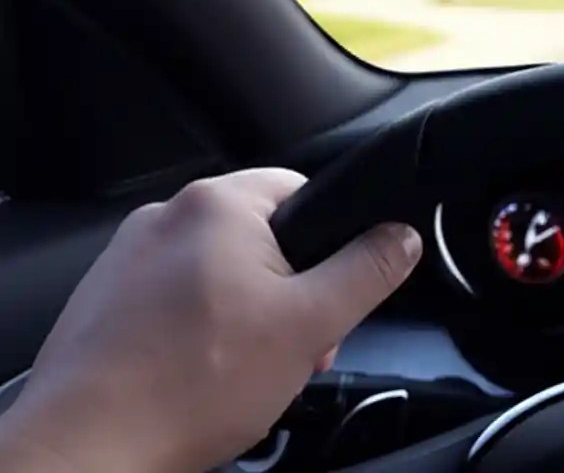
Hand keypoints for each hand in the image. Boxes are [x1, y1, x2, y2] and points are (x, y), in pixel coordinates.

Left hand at [0, 169, 422, 472]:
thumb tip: (401, 238)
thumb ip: (367, 272)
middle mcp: (167, 217)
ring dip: (248, 317)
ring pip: (221, 274)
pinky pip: (178, 301)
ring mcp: (129, 257)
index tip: (332, 294)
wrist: (89, 448)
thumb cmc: (186, 387)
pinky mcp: (108, 298)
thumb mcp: (310, 326)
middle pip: (264, 239)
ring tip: (244, 371)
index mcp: (219, 205)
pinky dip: (200, 332)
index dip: (333, 246)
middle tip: (292, 348)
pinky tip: (202, 376)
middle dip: (290, 295)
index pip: (305, 190)